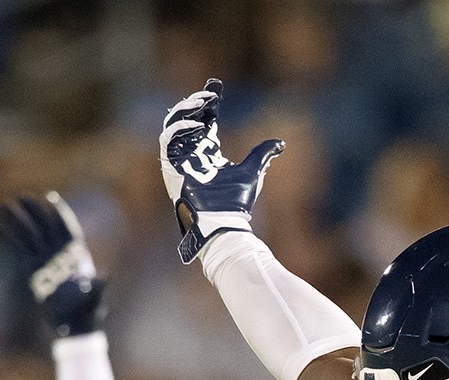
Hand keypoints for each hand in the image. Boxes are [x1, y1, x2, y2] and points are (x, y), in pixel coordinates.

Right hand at [0, 192, 106, 338]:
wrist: (74, 323)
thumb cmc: (86, 310)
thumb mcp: (93, 297)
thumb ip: (97, 286)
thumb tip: (104, 277)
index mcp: (75, 255)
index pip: (67, 229)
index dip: (60, 213)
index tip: (51, 197)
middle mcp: (59, 254)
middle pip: (45, 226)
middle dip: (34, 211)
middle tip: (21, 197)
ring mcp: (45, 260)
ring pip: (30, 235)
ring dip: (18, 220)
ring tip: (4, 206)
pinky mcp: (32, 270)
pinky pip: (20, 248)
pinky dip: (10, 237)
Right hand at [159, 79, 283, 263]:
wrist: (227, 222)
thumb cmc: (237, 202)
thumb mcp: (253, 171)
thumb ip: (263, 154)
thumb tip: (281, 143)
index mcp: (208, 154)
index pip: (204, 121)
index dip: (208, 103)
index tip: (215, 87)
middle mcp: (192, 155)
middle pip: (187, 119)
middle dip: (195, 102)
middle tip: (209, 94)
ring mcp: (180, 161)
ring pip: (173, 126)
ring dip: (185, 111)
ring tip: (202, 102)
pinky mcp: (172, 168)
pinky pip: (167, 142)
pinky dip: (178, 129)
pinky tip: (197, 123)